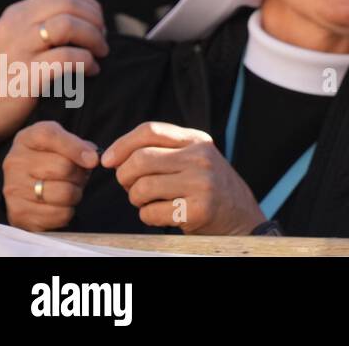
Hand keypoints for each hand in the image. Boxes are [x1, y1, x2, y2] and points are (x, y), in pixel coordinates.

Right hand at [0, 0, 107, 143]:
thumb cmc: (1, 76)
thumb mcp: (15, 40)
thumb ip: (41, 26)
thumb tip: (83, 19)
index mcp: (17, 15)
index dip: (91, 6)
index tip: (98, 24)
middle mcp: (18, 26)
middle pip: (70, 4)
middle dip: (95, 21)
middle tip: (101, 41)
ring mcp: (21, 49)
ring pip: (69, 25)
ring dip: (93, 39)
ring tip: (98, 55)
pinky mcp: (27, 75)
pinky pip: (67, 58)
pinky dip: (86, 62)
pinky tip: (90, 71)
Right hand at [1, 120, 98, 231]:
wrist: (27, 182)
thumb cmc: (51, 158)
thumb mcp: (64, 140)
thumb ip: (80, 144)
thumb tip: (91, 159)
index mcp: (27, 138)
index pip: (52, 137)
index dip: (77, 149)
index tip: (92, 160)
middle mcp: (15, 162)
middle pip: (64, 168)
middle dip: (80, 174)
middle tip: (79, 177)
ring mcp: (14, 189)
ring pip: (64, 194)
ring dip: (76, 193)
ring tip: (70, 189)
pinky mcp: (18, 214)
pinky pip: (59, 215)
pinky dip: (68, 211)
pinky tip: (60, 204)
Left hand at [102, 122, 263, 235]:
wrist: (241, 215)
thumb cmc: (208, 187)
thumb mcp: (195, 158)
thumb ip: (163, 150)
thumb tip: (113, 157)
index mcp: (197, 140)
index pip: (150, 131)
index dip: (122, 144)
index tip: (107, 160)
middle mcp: (200, 158)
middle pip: (140, 160)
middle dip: (125, 176)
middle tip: (132, 186)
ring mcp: (201, 184)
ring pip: (141, 188)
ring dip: (137, 199)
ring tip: (150, 201)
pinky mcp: (197, 210)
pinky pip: (150, 213)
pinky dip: (148, 217)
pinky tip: (164, 214)